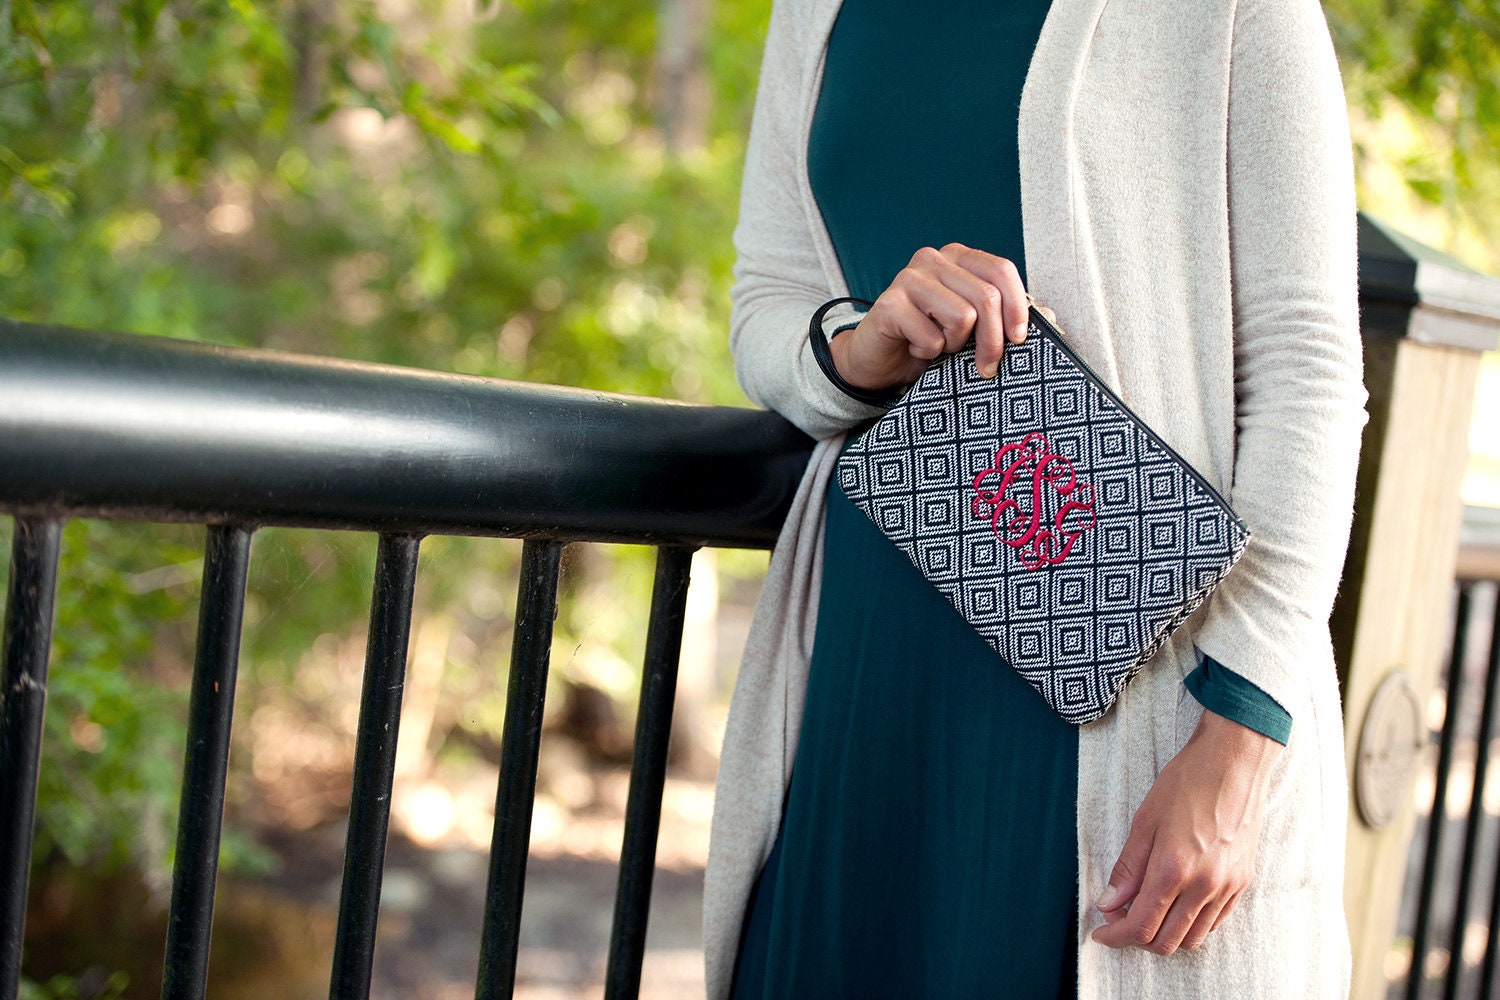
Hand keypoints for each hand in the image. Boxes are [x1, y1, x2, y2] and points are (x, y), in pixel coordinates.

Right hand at [829, 243, 1044, 390]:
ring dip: (955, 345)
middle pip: (986, 297)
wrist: (879, 361)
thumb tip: (1051, 315)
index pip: (1002, 270)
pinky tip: (917, 349)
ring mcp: (908, 277)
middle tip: (988, 368)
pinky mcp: (889, 303)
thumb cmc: (930, 340)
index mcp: (958, 257)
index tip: (1019, 341)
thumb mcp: (973, 329)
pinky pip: (932, 336)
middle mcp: (933, 258)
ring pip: (962, 316)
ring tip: (941, 347)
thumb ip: (1007, 317)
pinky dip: (929, 353)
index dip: (1018, 307)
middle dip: (993, 340)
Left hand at [1091, 709, 1280, 954]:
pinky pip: (1215, 921)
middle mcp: (1205, 886)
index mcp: (1174, 870)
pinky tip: (1175, 903)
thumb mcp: (1145, 821)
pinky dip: (1191, 923)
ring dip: (1165, 934)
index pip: (1141, 925)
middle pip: (1167, 941)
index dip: (1116, 935)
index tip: (1101, 932)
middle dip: (1137, 937)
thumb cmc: (1186, 783)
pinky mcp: (1243, 882)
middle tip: (1118, 916)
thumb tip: (1108, 903)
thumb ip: (1128, 868)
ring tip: (1145, 909)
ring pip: (1193, 938)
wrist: (1234, 762)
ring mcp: (1228, 886)